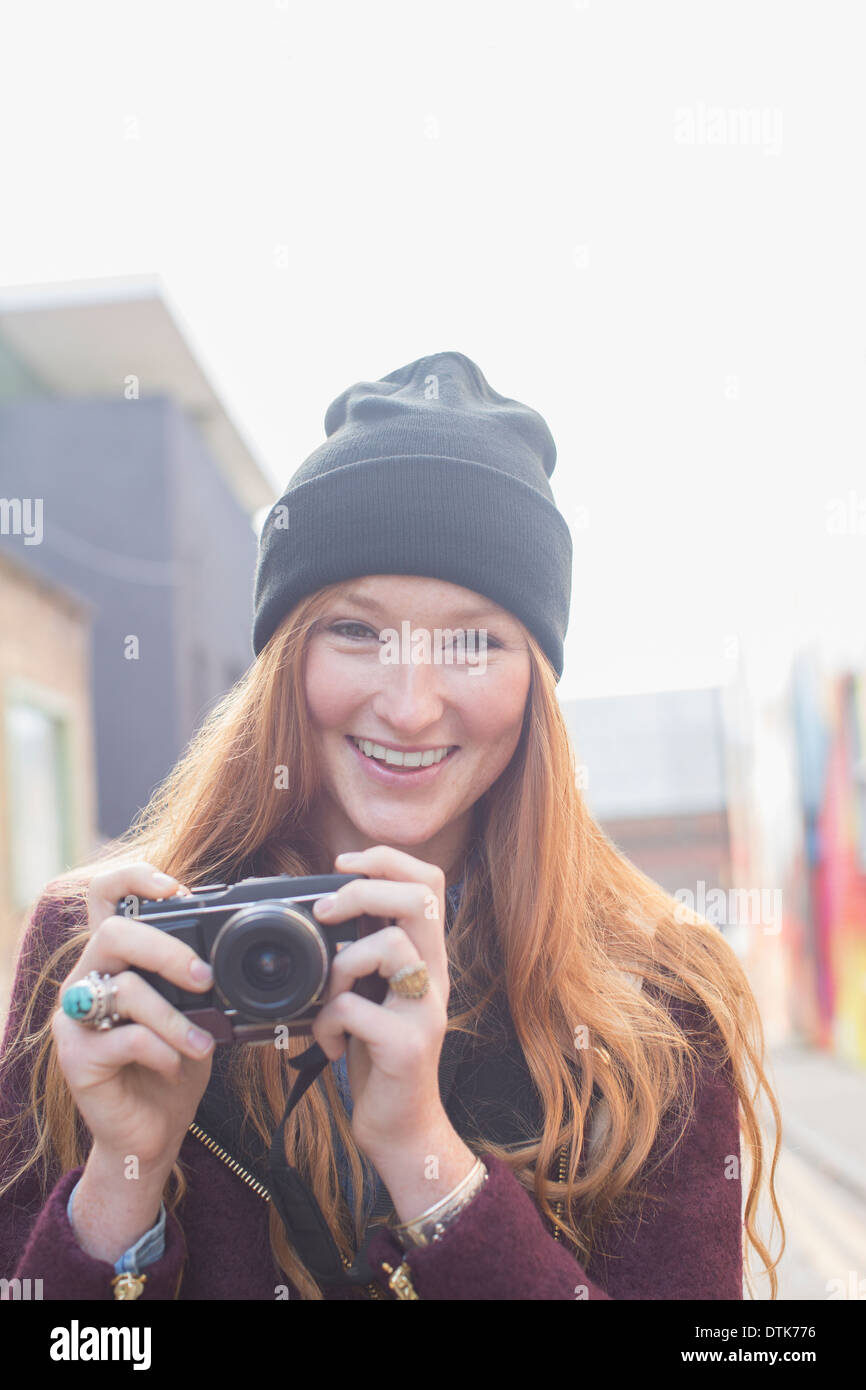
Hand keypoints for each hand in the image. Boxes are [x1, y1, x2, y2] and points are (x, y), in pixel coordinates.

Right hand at [51, 862, 216, 1176]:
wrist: (152, 1132)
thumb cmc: (174, 1062)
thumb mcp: (194, 1011)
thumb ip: (196, 976)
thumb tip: (232, 948)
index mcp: (115, 958)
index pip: (105, 896)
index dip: (133, 878)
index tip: (173, 888)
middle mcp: (86, 979)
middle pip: (114, 934)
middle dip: (168, 950)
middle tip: (205, 978)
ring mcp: (75, 1019)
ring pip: (124, 989)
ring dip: (176, 1018)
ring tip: (203, 1043)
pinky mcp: (75, 1059)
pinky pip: (123, 1039)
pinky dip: (162, 1051)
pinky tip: (176, 1066)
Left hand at [310, 845, 453, 1161]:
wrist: (402, 1127)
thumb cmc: (380, 1056)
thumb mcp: (376, 993)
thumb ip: (366, 955)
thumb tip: (328, 909)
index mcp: (427, 958)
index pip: (429, 883)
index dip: (387, 860)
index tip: (344, 864)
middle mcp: (436, 977)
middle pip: (418, 900)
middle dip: (363, 893)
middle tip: (326, 912)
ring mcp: (425, 1011)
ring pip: (389, 947)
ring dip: (341, 964)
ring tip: (330, 995)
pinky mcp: (406, 1046)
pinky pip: (355, 1009)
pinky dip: (327, 1022)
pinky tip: (331, 1043)